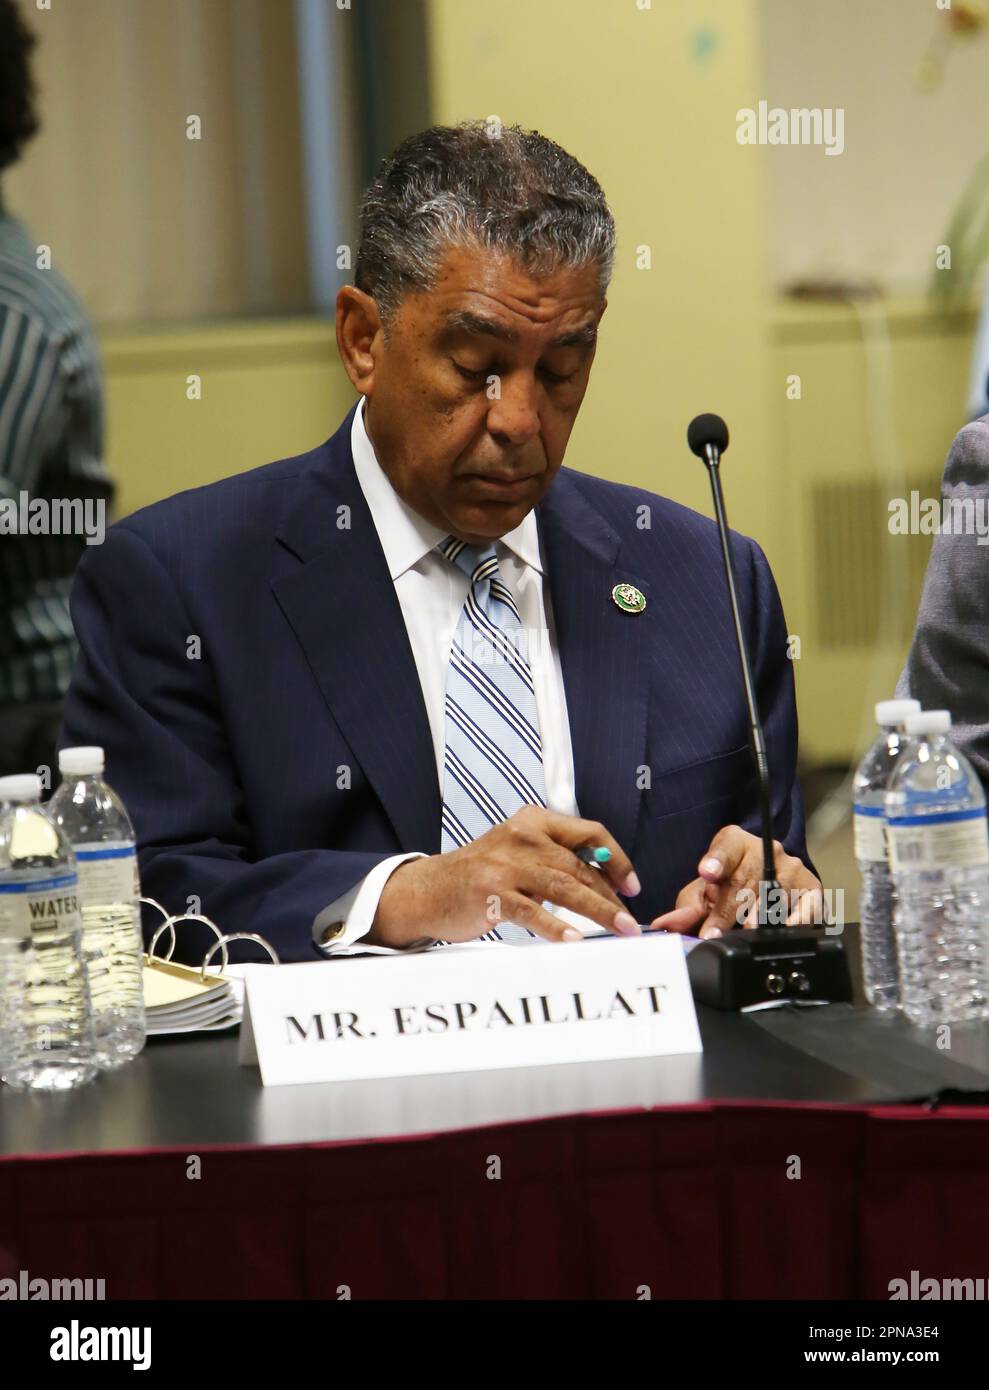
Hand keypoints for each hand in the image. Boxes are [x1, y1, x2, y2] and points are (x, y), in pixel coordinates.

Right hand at [369, 807, 641, 947]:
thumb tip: (607, 883)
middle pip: (579, 866)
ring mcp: (505, 864)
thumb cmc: (483, 875)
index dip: (617, 859)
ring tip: (620, 929)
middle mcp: (522, 836)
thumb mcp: (520, 852)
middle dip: (611, 896)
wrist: (430, 889)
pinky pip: (532, 911)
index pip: (589, 833)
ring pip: (564, 887)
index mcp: (534, 821)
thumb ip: (556, 859)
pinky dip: (556, 927)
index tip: (633, 886)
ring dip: (598, 911)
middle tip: (631, 922)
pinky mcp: (491, 892)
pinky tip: (575, 940)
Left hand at [649, 824, 822, 938]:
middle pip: (745, 880)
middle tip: (714, 930)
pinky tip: (786, 928)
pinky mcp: (812, 888)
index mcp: (734, 842)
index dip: (715, 862)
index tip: (707, 873)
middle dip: (727, 909)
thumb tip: (667, 924)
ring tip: (747, 931)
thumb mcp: (703, 892)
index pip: (724, 849)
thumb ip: (687, 908)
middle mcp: (765, 849)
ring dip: (759, 916)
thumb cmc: (729, 887)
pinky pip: (807, 905)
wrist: (768, 882)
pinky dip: (797, 919)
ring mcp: (791, 867)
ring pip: (774, 893)